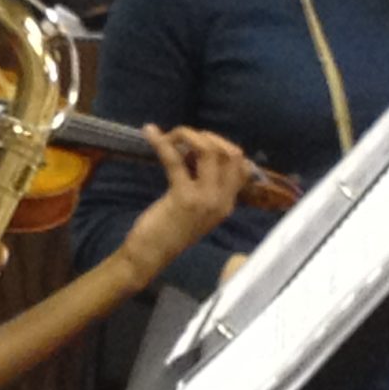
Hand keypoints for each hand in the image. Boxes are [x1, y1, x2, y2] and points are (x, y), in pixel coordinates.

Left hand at [118, 125, 252, 284]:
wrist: (149, 256)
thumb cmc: (168, 230)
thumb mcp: (194, 206)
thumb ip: (200, 181)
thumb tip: (193, 150)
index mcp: (227, 203)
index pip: (239, 164)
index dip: (220, 145)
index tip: (197, 144)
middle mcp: (222, 200)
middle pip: (229, 152)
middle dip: (207, 136)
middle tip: (183, 137)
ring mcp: (205, 199)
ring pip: (209, 151)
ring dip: (187, 135)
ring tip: (169, 135)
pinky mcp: (183, 197)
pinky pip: (175, 160)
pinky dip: (162, 143)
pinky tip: (150, 133)